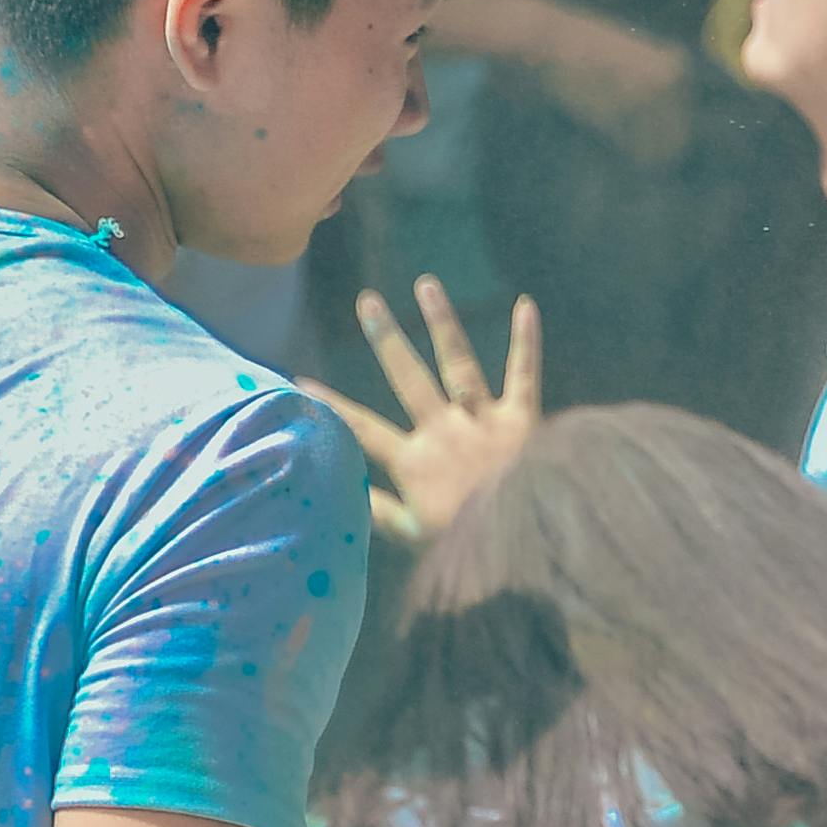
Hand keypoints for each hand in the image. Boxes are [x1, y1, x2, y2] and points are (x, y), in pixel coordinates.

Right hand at [304, 278, 543, 541]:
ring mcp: (483, 420)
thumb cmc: (467, 542)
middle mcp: (444, 431)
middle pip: (409, 376)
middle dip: (386, 337)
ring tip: (426, 284)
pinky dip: (527, 339)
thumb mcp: (414, 535)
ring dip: (442, 322)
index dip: (332, 405)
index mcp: (414, 461)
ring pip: (459, 363)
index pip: (363, 428)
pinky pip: (525, 373)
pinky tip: (526, 304)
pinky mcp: (523, 419)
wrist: (524, 535)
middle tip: (367, 300)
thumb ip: (378, 511)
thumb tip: (341, 492)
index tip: (299, 380)